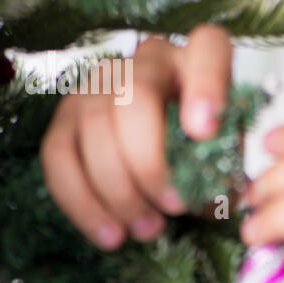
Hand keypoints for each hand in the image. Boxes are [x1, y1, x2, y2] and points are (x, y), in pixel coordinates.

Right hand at [39, 24, 233, 248]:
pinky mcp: (64, 117)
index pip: (207, 47)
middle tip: (174, 207)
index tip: (204, 131)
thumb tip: (215, 201)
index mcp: (200, 59)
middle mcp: (148, 60)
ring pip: (93, 127)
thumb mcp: (226, 159)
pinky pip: (57, 156)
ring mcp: (98, 83)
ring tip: (148, 230)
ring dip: (118, 188)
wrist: (169, 162)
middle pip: (134, 94)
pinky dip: (82, 202)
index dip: (206, 84)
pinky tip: (111, 236)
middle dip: (150, 159)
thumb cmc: (206, 155)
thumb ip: (224, 172)